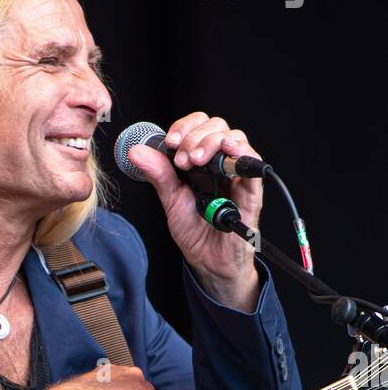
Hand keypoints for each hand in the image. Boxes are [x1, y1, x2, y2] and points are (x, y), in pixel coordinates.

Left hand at [127, 111, 262, 310]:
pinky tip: (228, 149)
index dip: (185, 127)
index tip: (171, 142)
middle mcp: (220, 164)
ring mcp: (237, 175)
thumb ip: (158, 175)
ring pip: (234, 138)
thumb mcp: (171, 200)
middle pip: (216, 126)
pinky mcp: (251, 190)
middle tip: (183, 159)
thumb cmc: (195, 232)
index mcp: (202, 162)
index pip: (198, 126)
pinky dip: (241, 151)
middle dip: (195, 136)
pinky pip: (253, 164)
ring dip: (212, 141)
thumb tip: (137, 152)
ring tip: (196, 160)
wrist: (209, 262)